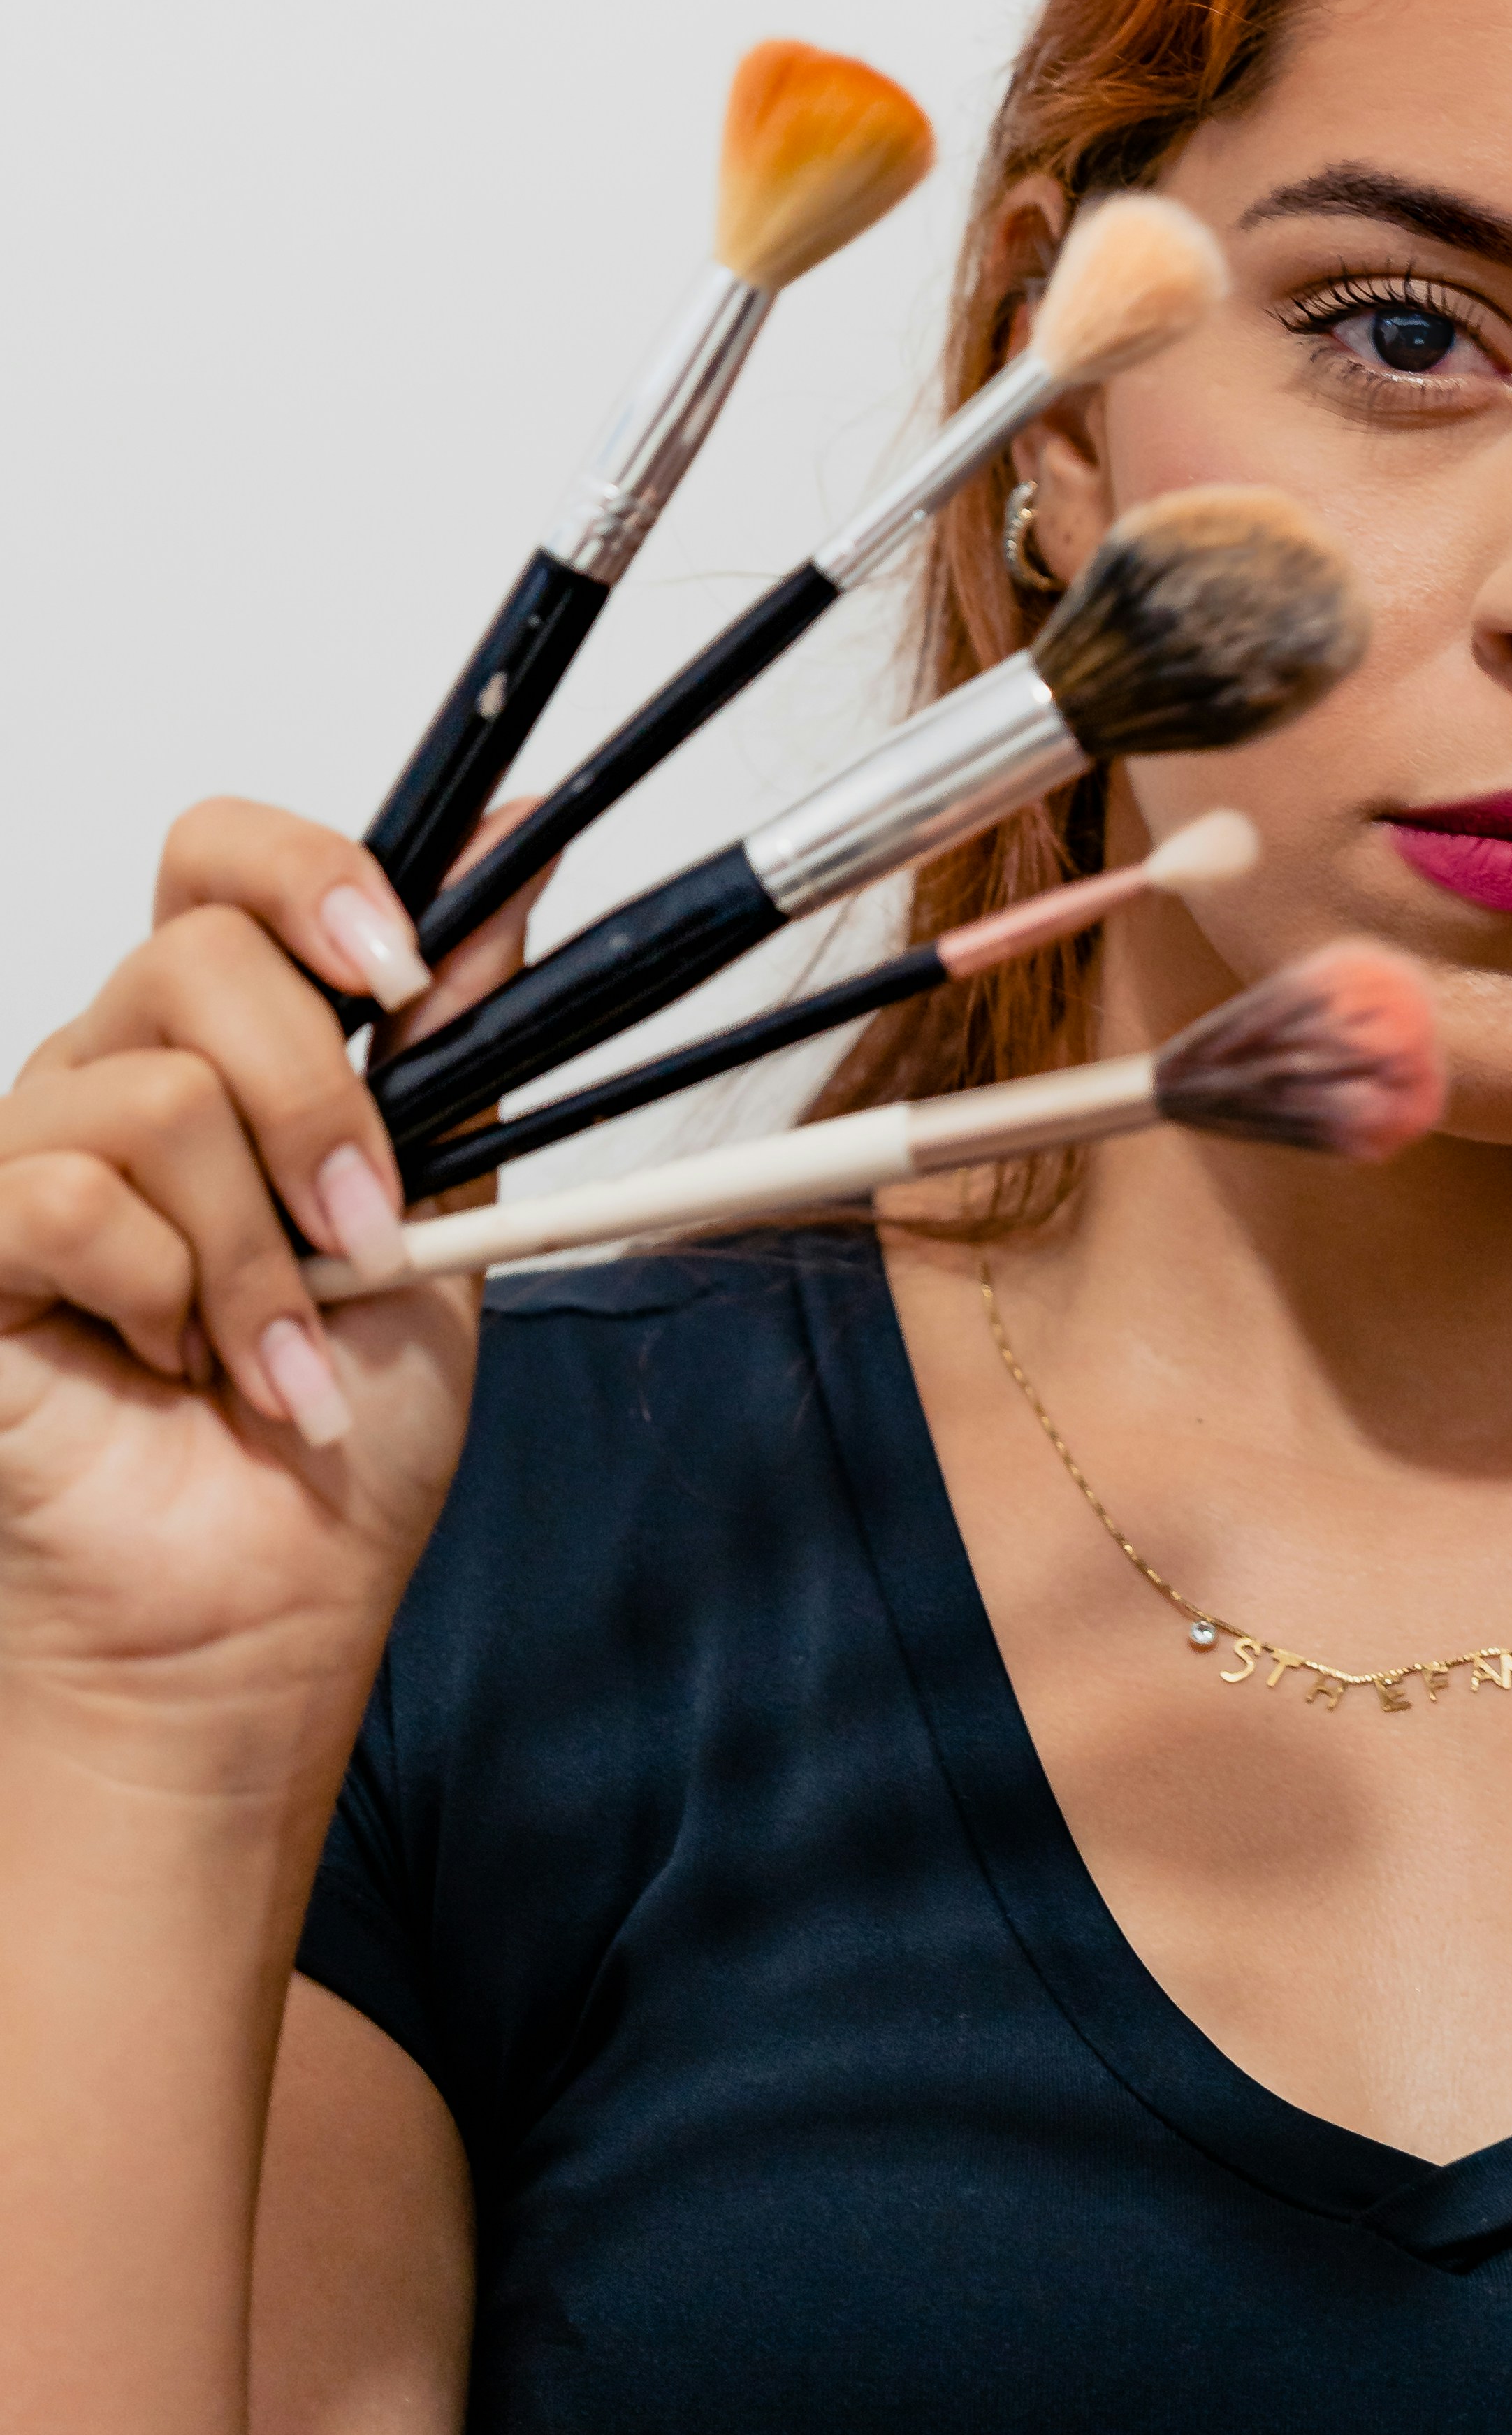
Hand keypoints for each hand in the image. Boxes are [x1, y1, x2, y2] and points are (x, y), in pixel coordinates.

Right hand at [0, 798, 541, 1756]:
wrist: (270, 1605)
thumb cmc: (342, 1429)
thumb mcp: (444, 1205)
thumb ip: (459, 1034)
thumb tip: (518, 853)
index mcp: (231, 1049)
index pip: (220, 860)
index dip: (308, 871)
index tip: (403, 964)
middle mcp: (118, 1077)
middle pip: (196, 952)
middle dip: (318, 1099)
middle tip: (363, 1230)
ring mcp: (32, 1158)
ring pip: (153, 1094)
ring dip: (255, 1245)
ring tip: (278, 1348)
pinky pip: (66, 1200)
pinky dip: (166, 1297)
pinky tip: (181, 1371)